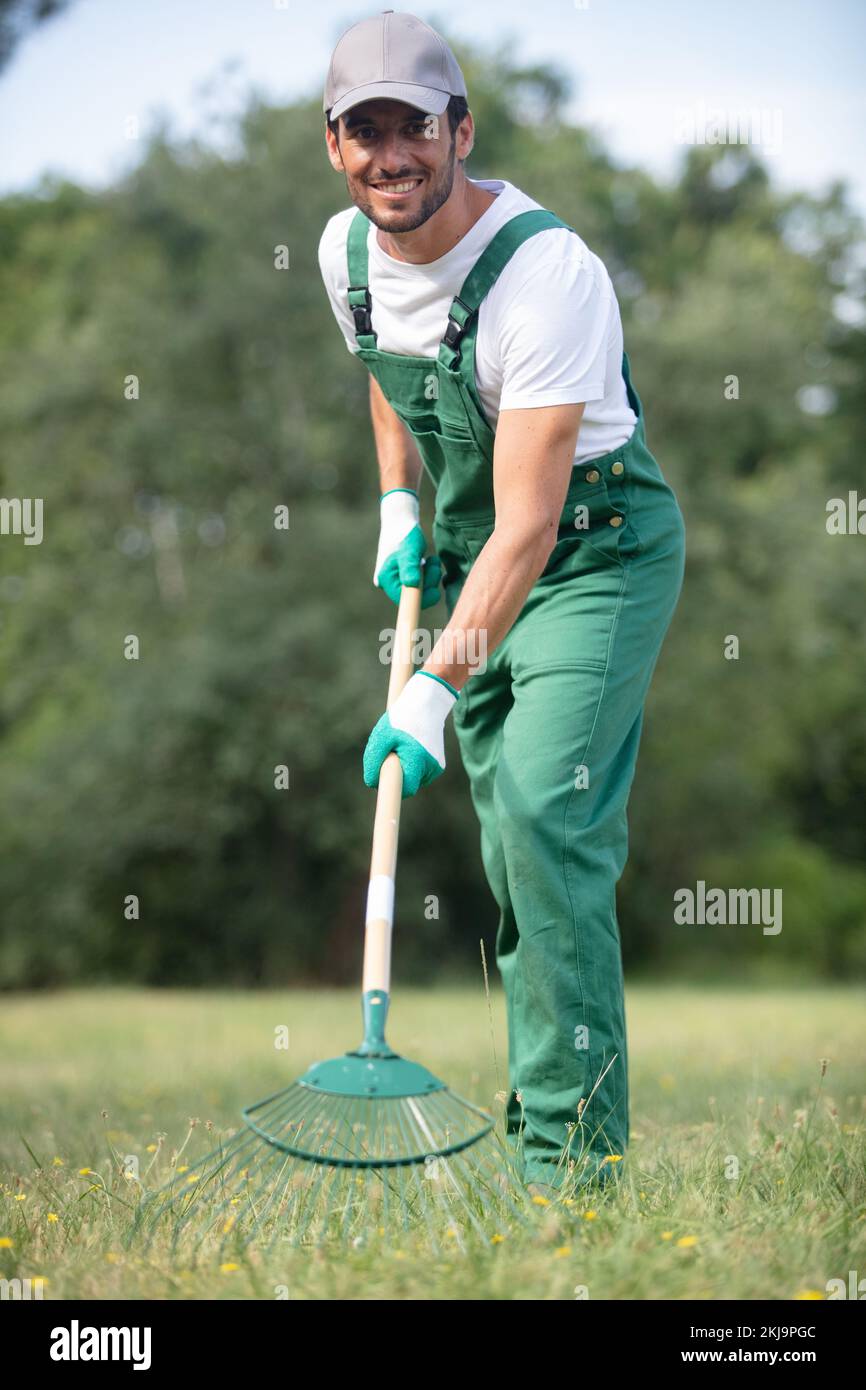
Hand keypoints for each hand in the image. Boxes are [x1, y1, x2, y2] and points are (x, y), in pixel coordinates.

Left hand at [363, 671, 457, 797]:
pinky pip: (419, 773)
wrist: (428, 703)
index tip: (387, 807)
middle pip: (407, 785)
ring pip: (413, 779)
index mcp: (417, 759)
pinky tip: (410, 747)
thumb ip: (373, 760)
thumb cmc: (402, 718)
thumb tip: (372, 782)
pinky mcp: (438, 764)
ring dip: (403, 769)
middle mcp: (431, 766)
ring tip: (401, 746)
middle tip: (389, 753)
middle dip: (395, 775)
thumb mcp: (382, 736)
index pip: (404, 790)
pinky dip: (411, 765)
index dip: (393, 794)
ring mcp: (436, 766)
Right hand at [373, 488, 441, 607]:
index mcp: (386, 581)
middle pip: (414, 596)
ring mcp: (397, 580)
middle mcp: (389, 584)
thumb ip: (410, 568)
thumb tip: (412, 585)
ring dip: (430, 577)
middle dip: (428, 583)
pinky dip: (428, 574)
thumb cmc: (404, 534)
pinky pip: (421, 583)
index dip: (422, 600)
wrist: (401, 520)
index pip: (405, 602)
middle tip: (432, 565)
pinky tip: (427, 561)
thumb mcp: (409, 551)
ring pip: (420, 589)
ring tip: (430, 560)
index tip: (435, 590)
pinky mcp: (405, 576)